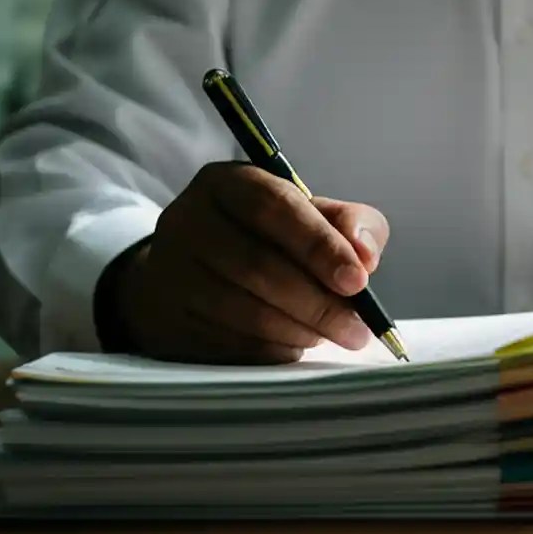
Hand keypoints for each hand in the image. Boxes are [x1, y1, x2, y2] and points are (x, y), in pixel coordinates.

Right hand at [110, 162, 389, 363]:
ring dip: (300, 330)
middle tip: (357, 329)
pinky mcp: (167, 319)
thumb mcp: (310, 216)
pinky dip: (273, 350)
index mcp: (227, 183)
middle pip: (258, 265)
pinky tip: (295, 345)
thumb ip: (350, 225)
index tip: (358, 280)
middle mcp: (187, 220)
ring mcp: (169, 272)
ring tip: (331, 335)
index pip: (273, 206)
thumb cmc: (267, 239)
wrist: (193, 272)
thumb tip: (365, 255)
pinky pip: (229, 344)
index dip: (320, 245)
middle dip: (318, 303)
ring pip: (244, 310)